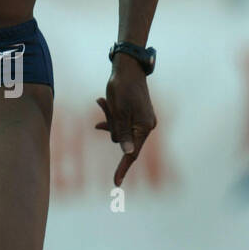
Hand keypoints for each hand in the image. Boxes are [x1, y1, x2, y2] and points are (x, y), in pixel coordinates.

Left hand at [95, 55, 156, 185]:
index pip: (132, 153)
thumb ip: (122, 133)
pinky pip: (121, 122)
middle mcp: (146, 125)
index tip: (115, 183)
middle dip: (110, 125)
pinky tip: (102, 104)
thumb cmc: (121, 87)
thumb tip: (127, 154)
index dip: (122, 168)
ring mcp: (142, 120)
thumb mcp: (118, 111)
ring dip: (109, 117)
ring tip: (103, 100)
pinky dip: (112, 116)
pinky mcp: (136, 114)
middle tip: (104, 103)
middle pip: (122, 139)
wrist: (128, 66)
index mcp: (144, 127)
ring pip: (119, 130)